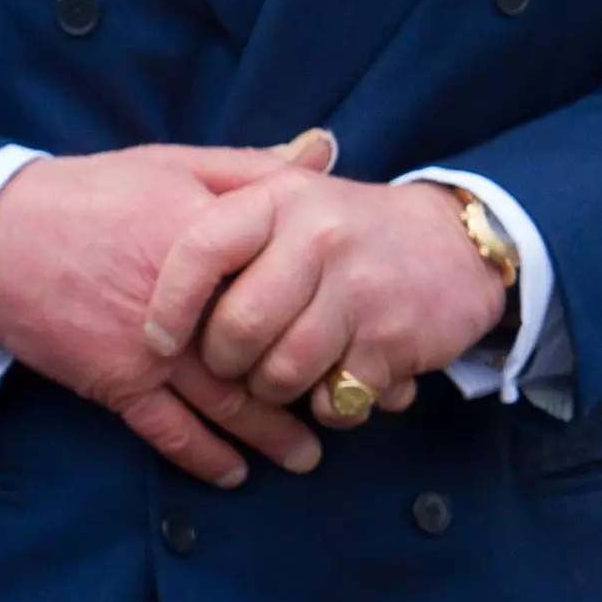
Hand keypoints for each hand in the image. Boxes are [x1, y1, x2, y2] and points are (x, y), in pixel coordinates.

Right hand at [0, 136, 336, 486]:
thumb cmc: (91, 192)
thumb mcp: (173, 164)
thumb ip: (250, 166)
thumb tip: (322, 153)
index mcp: (210, 245)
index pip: (288, 287)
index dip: (330, 316)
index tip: (363, 335)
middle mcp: (188, 305)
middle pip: (267, 357)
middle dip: (312, 388)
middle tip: (351, 408)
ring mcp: (151, 350)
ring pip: (227, 404)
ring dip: (270, 436)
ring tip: (306, 457)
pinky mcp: (116, 381)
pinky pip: (168, 432)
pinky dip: (204, 457)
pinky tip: (233, 473)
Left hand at [155, 175, 508, 427]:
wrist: (457, 245)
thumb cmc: (347, 229)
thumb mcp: (290, 195)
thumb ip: (224, 205)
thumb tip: (144, 242)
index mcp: (281, 199)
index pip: (203, 250)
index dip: (168, 304)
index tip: (155, 342)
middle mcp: (319, 237)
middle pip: (238, 327)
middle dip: (225, 364)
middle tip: (234, 366)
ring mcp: (359, 289)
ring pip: (281, 372)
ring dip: (273, 391)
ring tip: (284, 375)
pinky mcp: (391, 341)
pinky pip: (332, 399)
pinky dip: (326, 406)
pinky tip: (335, 382)